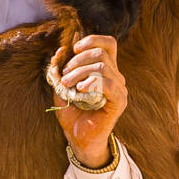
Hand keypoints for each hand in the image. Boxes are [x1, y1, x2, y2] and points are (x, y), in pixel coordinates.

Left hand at [53, 34, 126, 166]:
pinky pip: (109, 84)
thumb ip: (60, 70)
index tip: (74, 49)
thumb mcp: (62, 87)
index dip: (92, 40)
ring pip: (102, 67)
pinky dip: (92, 83)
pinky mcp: (119, 102)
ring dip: (80, 72)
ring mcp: (119, 89)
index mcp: (106, 70)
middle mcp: (116, 76)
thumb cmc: (72, 113)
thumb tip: (59, 51)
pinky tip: (80, 90)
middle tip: (65, 76)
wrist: (78, 138)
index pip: (108, 44)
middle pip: (101, 53)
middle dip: (78, 60)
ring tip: (67, 84)